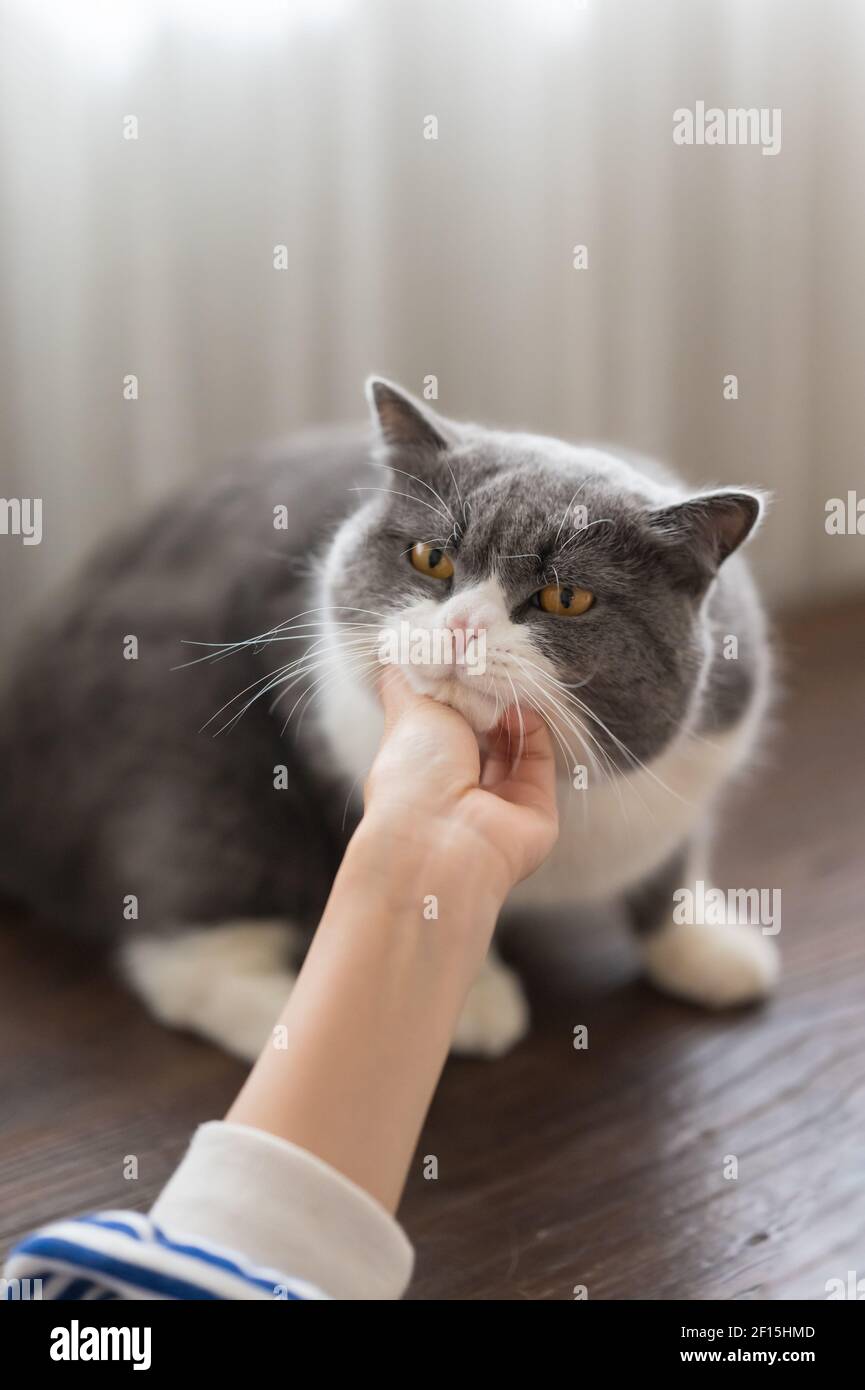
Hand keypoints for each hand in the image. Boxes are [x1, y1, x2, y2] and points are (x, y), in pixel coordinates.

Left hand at [361, 670, 559, 898]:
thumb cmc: (412, 774)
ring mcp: (498, 803)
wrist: (439, 840)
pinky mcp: (535, 811)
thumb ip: (411, 682)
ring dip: (511, 711)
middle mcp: (457, 789)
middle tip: (488, 665)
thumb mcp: (406, 711)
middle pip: (481, 735)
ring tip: (503, 682)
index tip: (459, 657)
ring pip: (513, 746)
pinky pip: (539, 761)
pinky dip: (533, 730)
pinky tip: (520, 707)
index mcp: (420, 769)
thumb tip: (406, 653)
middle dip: (485, 699)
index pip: (441, 725)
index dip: (451, 690)